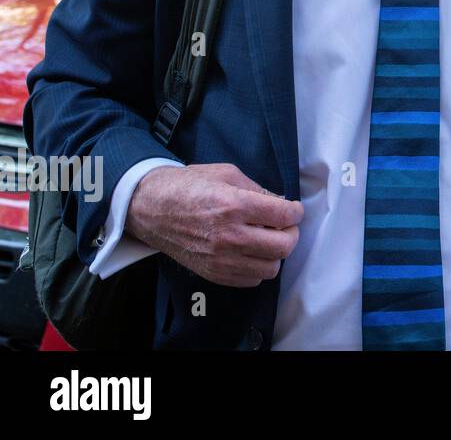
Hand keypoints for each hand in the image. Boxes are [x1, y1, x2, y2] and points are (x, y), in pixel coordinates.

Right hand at [125, 163, 303, 287]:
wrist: (151, 208)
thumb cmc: (188, 186)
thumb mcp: (227, 174)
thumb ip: (258, 189)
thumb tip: (281, 203)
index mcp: (235, 205)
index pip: (285, 216)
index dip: (295, 212)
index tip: (292, 210)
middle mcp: (230, 235)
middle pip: (283, 247)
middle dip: (290, 234)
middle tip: (283, 225)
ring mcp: (220, 258)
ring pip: (271, 268)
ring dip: (274, 254)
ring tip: (265, 239)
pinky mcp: (212, 273)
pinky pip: (251, 280)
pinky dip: (257, 267)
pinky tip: (250, 251)